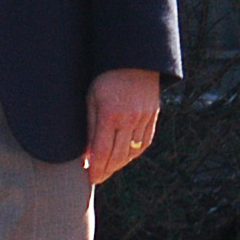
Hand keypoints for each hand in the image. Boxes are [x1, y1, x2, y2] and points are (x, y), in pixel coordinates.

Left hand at [84, 69, 162, 184]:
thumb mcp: (91, 100)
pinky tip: (125, 156)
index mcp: (110, 115)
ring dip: (120, 163)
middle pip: (118, 156)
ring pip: (133, 152)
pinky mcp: (153, 116)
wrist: (134, 60)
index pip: (102, 152)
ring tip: (109, 168)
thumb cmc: (106, 78)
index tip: (90, 179)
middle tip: (97, 178)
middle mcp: (130, 119)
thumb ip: (89, 128)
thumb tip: (86, 155)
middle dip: (107, 170)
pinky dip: (134, 153)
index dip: (96, 169)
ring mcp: (144, 118)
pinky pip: (145, 142)